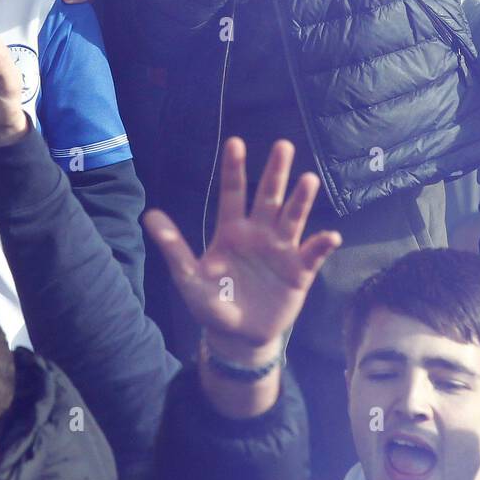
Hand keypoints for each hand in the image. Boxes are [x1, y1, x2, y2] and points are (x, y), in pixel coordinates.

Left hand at [144, 138, 340, 361]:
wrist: (239, 337)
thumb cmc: (212, 304)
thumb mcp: (189, 278)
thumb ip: (174, 247)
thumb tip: (149, 215)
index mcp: (232, 231)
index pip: (233, 194)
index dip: (234, 169)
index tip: (236, 142)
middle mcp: (260, 233)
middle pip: (269, 197)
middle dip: (276, 172)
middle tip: (283, 145)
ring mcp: (282, 249)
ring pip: (293, 217)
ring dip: (301, 200)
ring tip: (308, 180)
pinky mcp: (300, 271)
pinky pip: (313, 254)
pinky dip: (322, 245)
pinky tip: (330, 236)